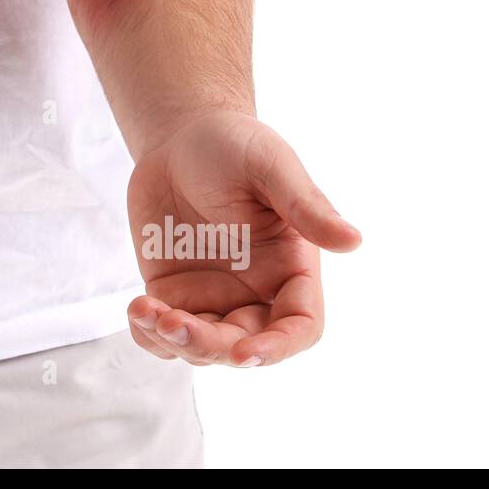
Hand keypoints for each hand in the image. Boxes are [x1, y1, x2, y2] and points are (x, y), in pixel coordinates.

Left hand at [125, 111, 360, 366]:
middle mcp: (255, 291)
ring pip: (201, 346)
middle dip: (211, 345)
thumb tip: (353, 241)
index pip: (299, 326)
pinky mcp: (172, 290)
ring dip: (174, 341)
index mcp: (290, 267)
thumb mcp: (271, 166)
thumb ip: (306, 206)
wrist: (181, 138)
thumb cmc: (235, 145)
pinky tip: (136, 310)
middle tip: (175, 322)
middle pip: (243, 344)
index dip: (277, 347)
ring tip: (146, 310)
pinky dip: (148, 334)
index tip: (245, 351)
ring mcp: (212, 295)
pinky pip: (162, 332)